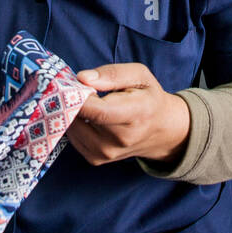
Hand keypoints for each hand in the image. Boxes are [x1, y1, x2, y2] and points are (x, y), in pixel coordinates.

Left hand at [67, 63, 191, 166]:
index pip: (99, 111)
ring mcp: (108, 152)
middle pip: (81, 118)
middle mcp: (122, 138)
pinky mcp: (96, 159)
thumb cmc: (148, 97)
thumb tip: (82, 78)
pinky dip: (76, 124)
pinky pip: (73, 137)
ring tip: (89, 103)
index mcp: (138, 113)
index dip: (79, 97)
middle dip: (73, 100)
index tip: (73, 84)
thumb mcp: (139, 75)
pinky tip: (90, 117)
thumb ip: (113, 73)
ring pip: (72, 127)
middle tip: (81, 88)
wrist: (159, 129)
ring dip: (73, 112)